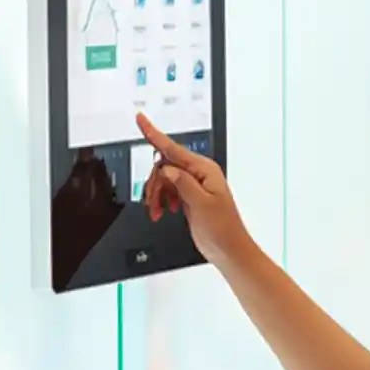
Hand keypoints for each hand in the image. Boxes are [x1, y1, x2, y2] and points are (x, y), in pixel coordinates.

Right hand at [137, 113, 249, 262]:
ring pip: (163, 180)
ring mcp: (194, 185)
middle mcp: (200, 174)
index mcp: (205, 170)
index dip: (154, 133)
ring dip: (156, 195)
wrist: (228, 249)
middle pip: (164, 166)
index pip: (173, 148)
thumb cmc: (222, 229)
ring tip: (157, 211)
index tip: (141, 120)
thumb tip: (168, 170)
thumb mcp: (201, 204)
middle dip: (154, 184)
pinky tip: (163, 211)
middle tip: (153, 203)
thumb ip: (183, 184)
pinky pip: (168, 190)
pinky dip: (161, 200)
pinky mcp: (189, 195)